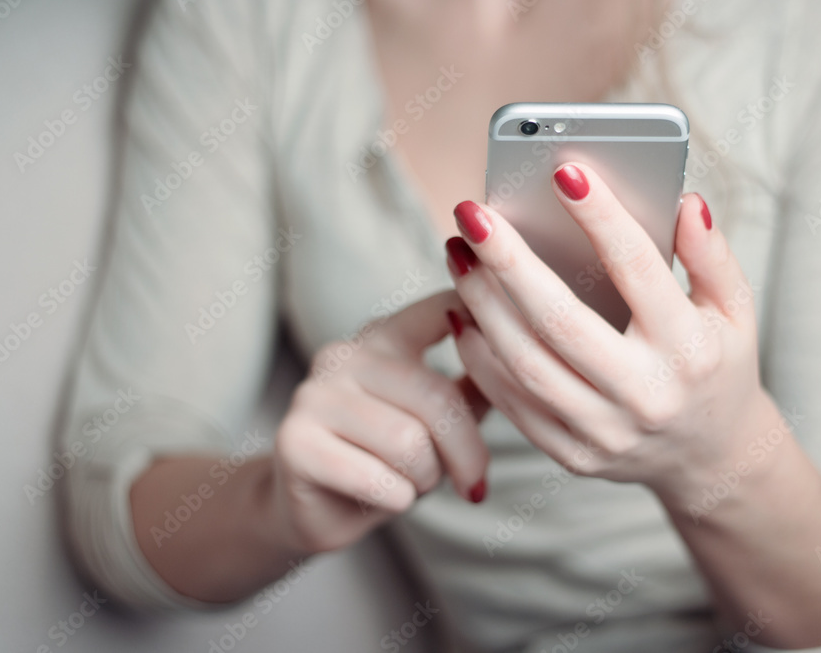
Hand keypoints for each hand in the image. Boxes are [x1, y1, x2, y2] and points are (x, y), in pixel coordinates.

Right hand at [269, 290, 490, 555]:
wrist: (313, 510)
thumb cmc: (386, 460)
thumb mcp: (437, 419)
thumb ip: (475, 383)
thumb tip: (525, 353)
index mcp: (384, 338)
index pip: (439, 310)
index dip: (477, 314)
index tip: (512, 326)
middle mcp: (345, 354)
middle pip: (436, 398)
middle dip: (466, 453)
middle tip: (472, 484)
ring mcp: (314, 394)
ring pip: (409, 442)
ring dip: (425, 479)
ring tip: (412, 484)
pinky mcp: (294, 441)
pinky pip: (377, 478)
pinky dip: (397, 499)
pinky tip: (385, 498)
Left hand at [443, 163, 765, 498]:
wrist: (710, 458)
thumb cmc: (718, 368)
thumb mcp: (735, 311)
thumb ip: (712, 256)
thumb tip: (685, 202)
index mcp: (690, 350)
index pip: (638, 270)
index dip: (600, 218)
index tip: (563, 173)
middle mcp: (645, 395)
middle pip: (559, 320)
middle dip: (507, 262)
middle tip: (471, 213)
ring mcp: (604, 431)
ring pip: (524, 363)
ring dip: (481, 304)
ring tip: (457, 255)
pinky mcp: (573, 455)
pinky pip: (513, 403)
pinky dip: (480, 356)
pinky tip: (463, 312)